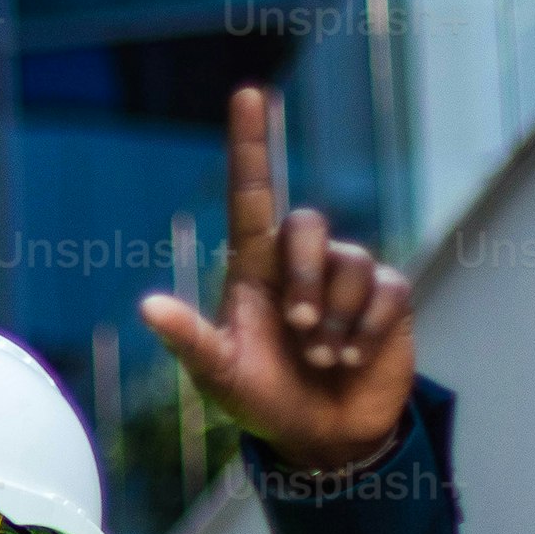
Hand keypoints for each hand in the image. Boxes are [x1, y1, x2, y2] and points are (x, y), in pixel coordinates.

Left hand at [136, 85, 413, 473]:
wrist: (322, 439)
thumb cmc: (262, 402)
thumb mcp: (220, 377)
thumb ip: (190, 341)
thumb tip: (147, 306)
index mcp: (254, 269)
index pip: (251, 195)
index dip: (251, 145)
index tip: (249, 94)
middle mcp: (301, 263)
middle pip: (307, 225)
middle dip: (306, 276)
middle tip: (300, 330)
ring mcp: (347, 277)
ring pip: (349, 262)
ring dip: (335, 318)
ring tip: (324, 358)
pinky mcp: (387, 298)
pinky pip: (384, 289)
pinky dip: (367, 327)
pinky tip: (354, 357)